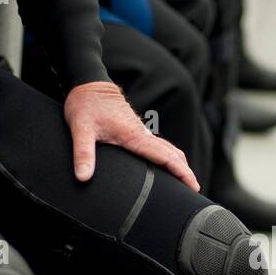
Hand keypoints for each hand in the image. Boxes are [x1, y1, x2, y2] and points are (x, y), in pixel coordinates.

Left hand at [63, 81, 197, 190]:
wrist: (88, 83)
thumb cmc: (85, 104)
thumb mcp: (80, 129)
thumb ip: (82, 153)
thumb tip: (82, 177)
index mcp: (135, 136)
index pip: (165, 157)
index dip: (181, 172)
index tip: (194, 186)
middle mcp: (142, 133)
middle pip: (173, 154)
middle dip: (186, 172)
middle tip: (195, 191)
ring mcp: (140, 131)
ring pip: (167, 149)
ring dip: (178, 164)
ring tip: (185, 182)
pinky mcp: (136, 130)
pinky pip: (158, 146)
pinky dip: (168, 157)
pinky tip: (165, 167)